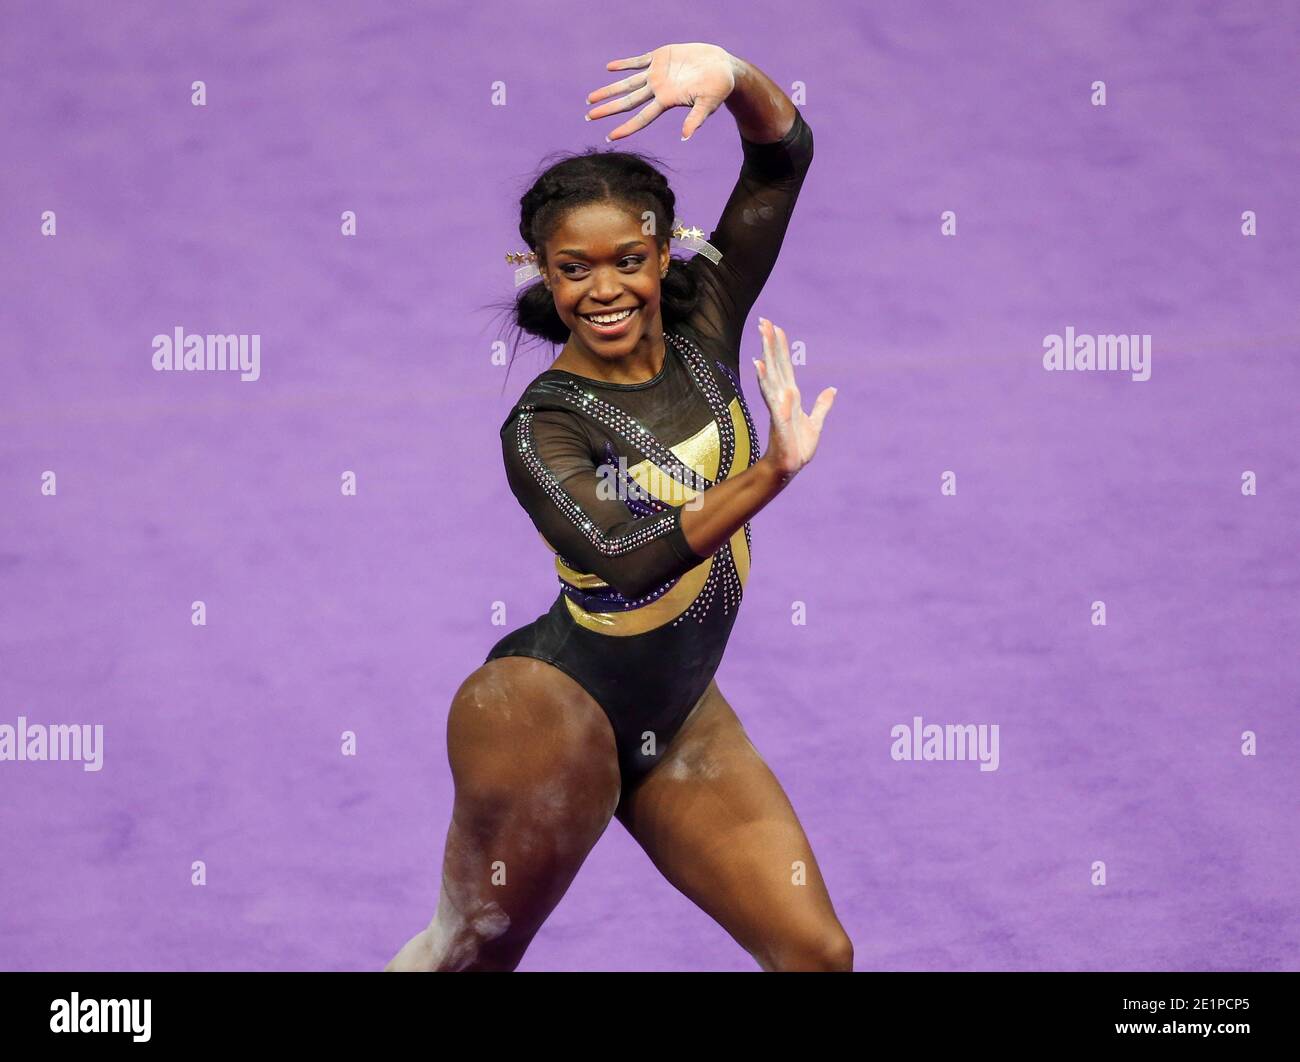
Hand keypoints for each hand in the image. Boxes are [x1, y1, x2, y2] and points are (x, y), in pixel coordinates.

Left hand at [585, 43, 737, 141]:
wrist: (723, 67)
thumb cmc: (718, 88)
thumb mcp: (707, 104)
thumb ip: (695, 119)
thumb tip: (685, 137)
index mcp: (666, 102)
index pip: (641, 118)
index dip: (625, 128)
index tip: (609, 137)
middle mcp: (658, 90)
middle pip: (627, 102)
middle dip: (608, 109)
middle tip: (588, 116)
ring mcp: (657, 74)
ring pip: (627, 83)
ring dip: (609, 90)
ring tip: (590, 99)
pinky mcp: (660, 57)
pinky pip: (638, 62)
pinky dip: (624, 65)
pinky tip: (609, 68)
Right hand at [753, 318, 835, 478]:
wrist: (789, 468)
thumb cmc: (798, 447)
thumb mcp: (816, 423)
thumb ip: (823, 405)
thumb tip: (832, 389)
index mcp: (791, 397)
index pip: (784, 366)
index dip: (780, 347)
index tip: (774, 327)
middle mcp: (782, 399)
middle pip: (775, 366)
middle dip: (769, 345)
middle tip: (763, 322)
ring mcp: (779, 410)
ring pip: (772, 380)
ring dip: (766, 362)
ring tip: (762, 344)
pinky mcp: (780, 424)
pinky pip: (776, 405)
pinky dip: (771, 391)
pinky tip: (768, 378)